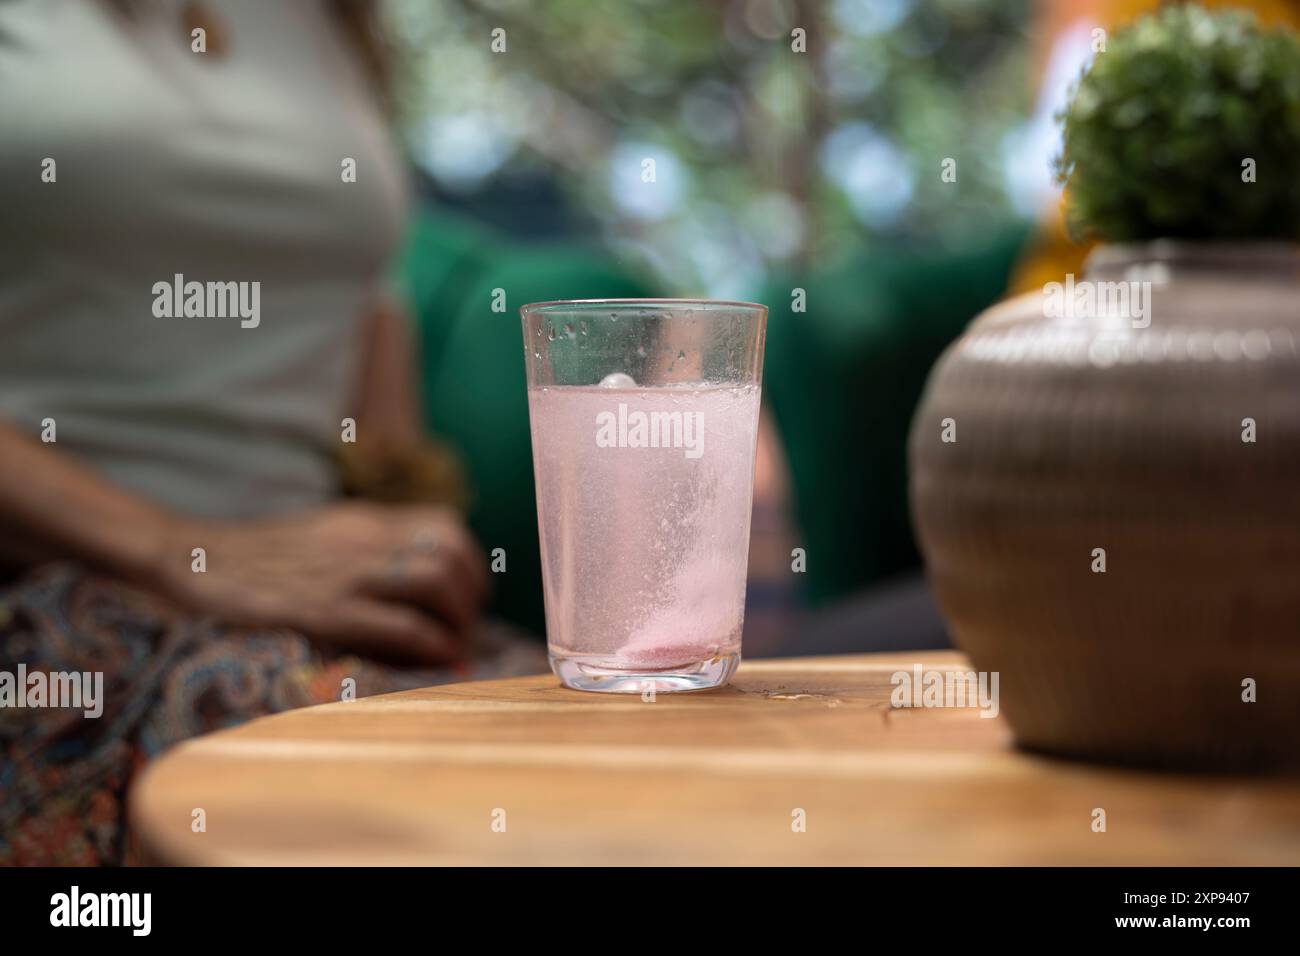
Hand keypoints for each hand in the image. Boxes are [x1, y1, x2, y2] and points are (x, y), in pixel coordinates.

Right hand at [155, 502, 489, 664]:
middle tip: (463, 630)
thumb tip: (425, 577)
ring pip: (435, 582)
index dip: (469, 563)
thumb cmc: (259, 557)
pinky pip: (400, 624)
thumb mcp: (324, 534)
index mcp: (363, 520)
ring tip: (451, 648)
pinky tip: (433, 661)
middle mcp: (362, 539)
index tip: (467, 596)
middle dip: (470, 597)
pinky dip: (429, 645)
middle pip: (450, 553)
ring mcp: (343, 574)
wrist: (190, 557)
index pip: (445, 525)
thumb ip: (371, 547)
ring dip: (456, 621)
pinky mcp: (323, 611)